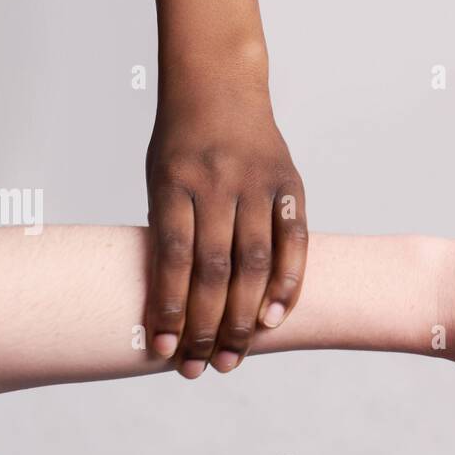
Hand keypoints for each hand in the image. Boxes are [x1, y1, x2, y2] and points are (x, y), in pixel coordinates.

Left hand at [146, 72, 306, 377]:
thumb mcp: (160, 178)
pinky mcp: (289, 183)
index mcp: (175, 182)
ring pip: (255, 261)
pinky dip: (288, 282)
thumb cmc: (182, 143)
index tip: (163, 353)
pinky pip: (294, 240)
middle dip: (208, 326)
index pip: (173, 258)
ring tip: (237, 355)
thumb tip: (175, 309)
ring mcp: (257, 182)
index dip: (169, 310)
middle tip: (202, 368)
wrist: (221, 86)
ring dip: (246, 316)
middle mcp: (218, 183)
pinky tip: (275, 317)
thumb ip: (170, 233)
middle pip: (215, 268)